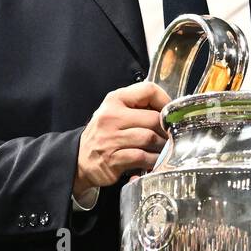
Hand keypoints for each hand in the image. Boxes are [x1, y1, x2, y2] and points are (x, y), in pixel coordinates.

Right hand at [74, 79, 170, 193]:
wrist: (80, 159)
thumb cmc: (104, 133)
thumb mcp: (116, 111)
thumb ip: (139, 106)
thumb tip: (170, 110)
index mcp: (115, 100)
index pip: (148, 90)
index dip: (165, 101)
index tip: (169, 113)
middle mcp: (111, 117)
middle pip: (153, 118)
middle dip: (165, 129)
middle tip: (168, 135)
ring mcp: (111, 138)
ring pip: (150, 138)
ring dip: (162, 145)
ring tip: (163, 148)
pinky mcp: (113, 159)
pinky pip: (143, 157)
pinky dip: (153, 160)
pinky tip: (154, 160)